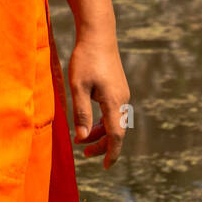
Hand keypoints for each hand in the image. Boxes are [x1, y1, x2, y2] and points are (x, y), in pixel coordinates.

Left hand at [68, 33, 129, 167]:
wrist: (98, 34)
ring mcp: (122, 93)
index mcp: (114, 101)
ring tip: (82, 139)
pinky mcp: (118, 87)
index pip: (116, 135)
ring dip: (101, 133)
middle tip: (84, 153)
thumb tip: (82, 137)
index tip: (104, 167)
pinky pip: (114, 111)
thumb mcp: (78, 86)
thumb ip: (81, 113)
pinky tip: (89, 120)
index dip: (111, 153)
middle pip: (117, 131)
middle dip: (102, 145)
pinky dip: (103, 121)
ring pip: (115, 121)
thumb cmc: (85, 59)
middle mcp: (122, 99)